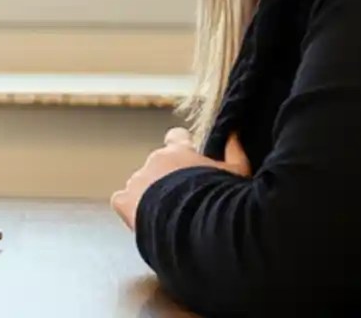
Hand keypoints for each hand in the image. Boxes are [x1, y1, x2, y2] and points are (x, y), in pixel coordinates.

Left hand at [111, 128, 250, 231]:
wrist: (195, 226)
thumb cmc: (219, 196)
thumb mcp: (237, 173)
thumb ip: (235, 152)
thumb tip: (234, 134)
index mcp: (179, 151)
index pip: (176, 137)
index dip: (181, 145)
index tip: (187, 155)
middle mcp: (155, 160)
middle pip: (158, 164)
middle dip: (168, 178)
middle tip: (185, 199)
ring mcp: (137, 180)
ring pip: (141, 183)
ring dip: (151, 194)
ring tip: (168, 216)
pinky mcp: (125, 200)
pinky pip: (122, 200)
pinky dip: (130, 208)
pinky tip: (144, 219)